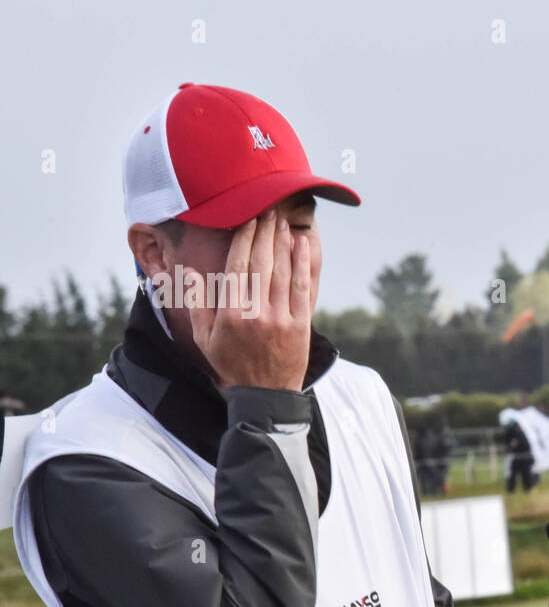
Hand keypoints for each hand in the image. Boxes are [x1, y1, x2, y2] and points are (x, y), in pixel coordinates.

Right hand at [187, 210, 313, 390]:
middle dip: (265, 234)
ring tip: (283, 222)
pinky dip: (302, 264)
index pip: (237, 267)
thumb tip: (189, 270)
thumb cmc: (231, 364)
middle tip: (268, 211)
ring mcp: (280, 319)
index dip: (244, 240)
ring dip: (283, 243)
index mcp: (230, 314)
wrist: (265, 395)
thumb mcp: (204, 337)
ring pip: (282, 272)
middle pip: (261, 263)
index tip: (248, 220)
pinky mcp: (300, 325)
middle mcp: (255, 314)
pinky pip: (301, 288)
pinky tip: (302, 246)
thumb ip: (197, 302)